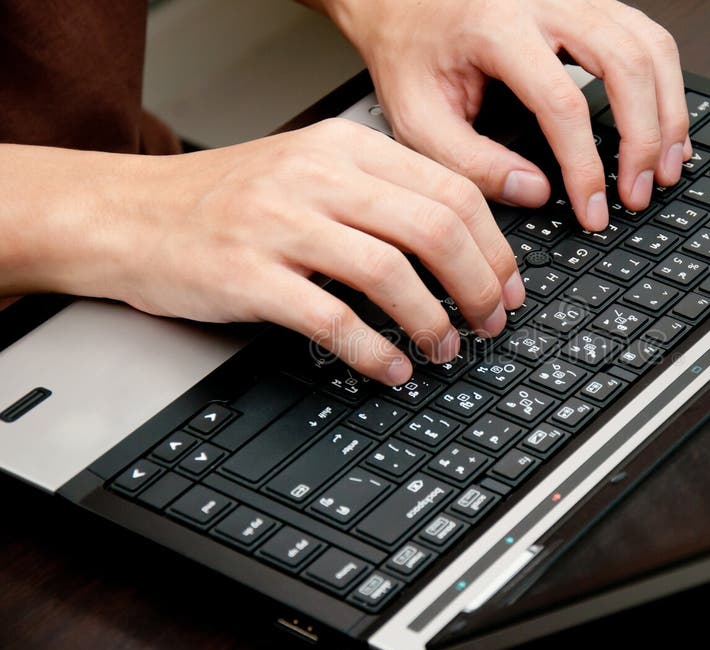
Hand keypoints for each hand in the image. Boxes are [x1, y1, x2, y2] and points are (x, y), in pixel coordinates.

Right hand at [4, 121, 522, 384]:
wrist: (127, 214)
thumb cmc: (224, 200)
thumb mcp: (307, 171)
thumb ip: (379, 194)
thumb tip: (460, 243)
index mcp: (343, 147)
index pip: (451, 189)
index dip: (495, 246)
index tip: (509, 283)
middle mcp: (316, 177)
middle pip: (435, 229)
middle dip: (479, 286)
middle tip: (491, 322)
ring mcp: (280, 223)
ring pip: (391, 272)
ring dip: (433, 321)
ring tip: (445, 348)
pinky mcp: (248, 275)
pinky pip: (333, 318)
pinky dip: (375, 350)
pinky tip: (391, 368)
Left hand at [324, 0, 691, 230]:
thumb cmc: (411, 50)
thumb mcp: (418, 116)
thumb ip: (470, 162)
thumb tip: (534, 193)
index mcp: (499, 27)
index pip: (563, 103)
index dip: (586, 166)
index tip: (593, 209)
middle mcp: (547, 0)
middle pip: (626, 66)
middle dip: (644, 139)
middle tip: (639, 194)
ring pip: (650, 46)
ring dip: (668, 112)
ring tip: (665, 168)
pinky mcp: (591, 2)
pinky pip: (647, 37)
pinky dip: (665, 85)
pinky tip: (663, 125)